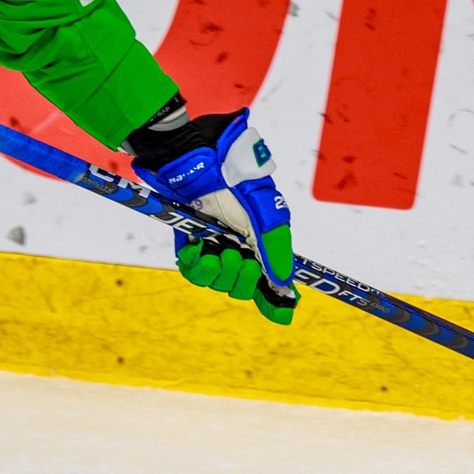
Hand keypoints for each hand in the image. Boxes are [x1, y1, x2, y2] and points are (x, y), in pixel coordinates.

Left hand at [128, 106, 295, 326]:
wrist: (192, 159)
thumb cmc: (231, 179)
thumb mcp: (262, 214)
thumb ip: (274, 249)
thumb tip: (284, 283)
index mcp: (261, 239)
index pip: (269, 279)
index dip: (275, 299)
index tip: (282, 313)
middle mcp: (238, 246)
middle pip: (243, 286)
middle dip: (243, 280)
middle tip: (241, 261)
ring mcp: (213, 245)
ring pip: (217, 282)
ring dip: (220, 273)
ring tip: (218, 252)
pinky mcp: (190, 243)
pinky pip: (193, 271)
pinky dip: (196, 265)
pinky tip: (197, 248)